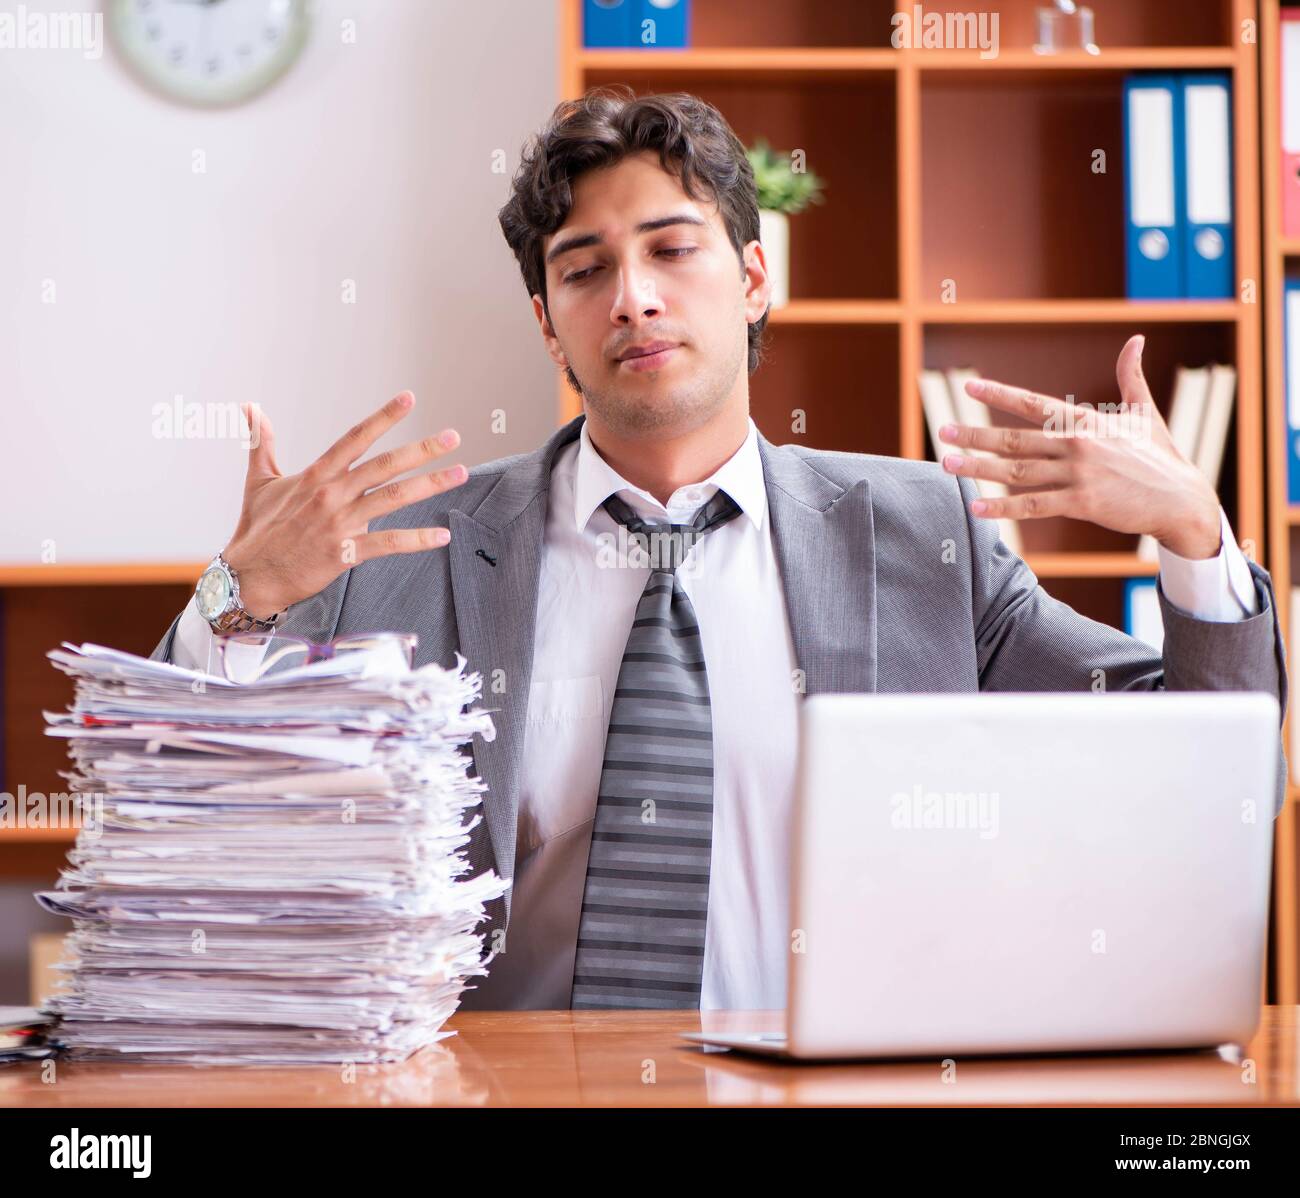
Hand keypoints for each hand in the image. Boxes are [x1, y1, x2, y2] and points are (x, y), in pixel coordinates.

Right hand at [221, 393, 467, 619]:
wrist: (249, 576)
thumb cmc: (256, 529)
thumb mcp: (258, 481)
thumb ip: (260, 442)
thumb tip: (249, 407)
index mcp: (316, 475)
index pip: (355, 438)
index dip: (383, 418)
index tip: (409, 399)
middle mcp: (331, 494)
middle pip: (384, 465)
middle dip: (422, 449)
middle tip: (454, 436)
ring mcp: (339, 523)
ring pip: (393, 499)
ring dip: (430, 485)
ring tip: (461, 474)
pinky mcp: (345, 553)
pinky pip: (388, 543)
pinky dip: (417, 540)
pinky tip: (442, 535)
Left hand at [936, 335, 1221, 558]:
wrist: (1182, 500)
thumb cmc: (1160, 457)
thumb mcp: (1145, 412)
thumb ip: (1130, 377)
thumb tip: (1137, 340)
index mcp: (1085, 422)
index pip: (1033, 404)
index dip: (999, 395)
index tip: (970, 388)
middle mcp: (1077, 445)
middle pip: (1014, 438)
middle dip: (974, 435)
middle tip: (942, 432)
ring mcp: (1078, 475)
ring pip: (1016, 471)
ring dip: (978, 469)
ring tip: (946, 465)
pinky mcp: (1082, 503)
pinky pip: (1033, 505)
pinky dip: (1002, 507)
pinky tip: (976, 507)